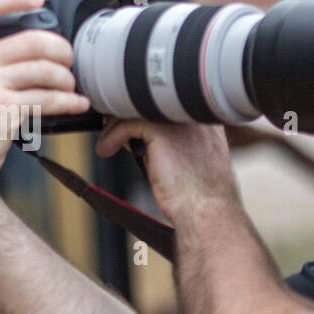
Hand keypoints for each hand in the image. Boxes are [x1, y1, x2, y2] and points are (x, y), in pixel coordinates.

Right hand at [0, 0, 89, 215]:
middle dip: (60, 48)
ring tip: (71, 85)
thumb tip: (13, 38)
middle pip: (30, 38)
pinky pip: (48, 97)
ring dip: (67, 78)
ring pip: (44, 68)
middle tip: (68, 57)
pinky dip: (68, 101)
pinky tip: (76, 103)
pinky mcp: (4, 110)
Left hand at [96, 117, 237, 223]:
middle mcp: (194, 113)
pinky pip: (125, 125)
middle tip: (110, 130)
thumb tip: (135, 135)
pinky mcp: (161, 130)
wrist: (207, 211)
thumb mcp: (186, 158)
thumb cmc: (199, 195)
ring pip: (134, 110)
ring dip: (114, 128)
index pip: (164, 103)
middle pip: (148, 102)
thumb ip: (168, 141)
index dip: (140, 113)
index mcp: (204, 118)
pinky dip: (111, 137)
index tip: (125, 126)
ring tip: (107, 145)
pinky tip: (106, 150)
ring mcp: (179, 120)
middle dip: (124, 115)